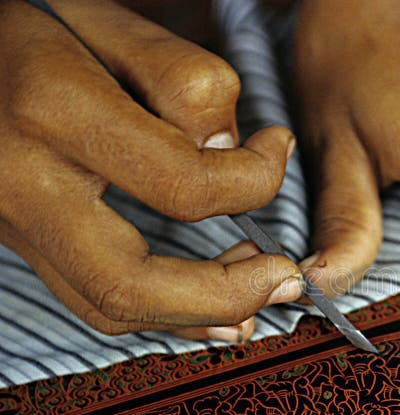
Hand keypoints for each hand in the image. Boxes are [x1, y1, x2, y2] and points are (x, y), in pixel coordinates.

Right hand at [0, 0, 302, 340]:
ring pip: (107, 307)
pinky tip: (208, 312)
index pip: (182, 183)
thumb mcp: (109, 20)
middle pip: (130, 283)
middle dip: (226, 294)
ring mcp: (12, 222)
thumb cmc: (31, 24)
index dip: (254, 179)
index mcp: (52, 109)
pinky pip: (92, 299)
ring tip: (257, 296)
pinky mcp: (22, 240)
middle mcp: (21, 182)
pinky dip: (161, 314)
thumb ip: (180, 79)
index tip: (276, 151)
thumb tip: (232, 151)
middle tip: (286, 280)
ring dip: (196, 314)